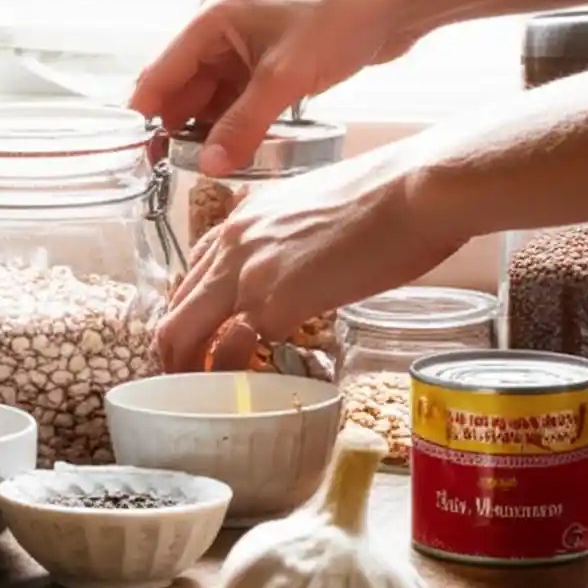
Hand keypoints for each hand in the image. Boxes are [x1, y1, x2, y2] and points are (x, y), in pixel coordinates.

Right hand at [130, 0, 424, 175]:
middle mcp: (220, 30)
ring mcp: (244, 45)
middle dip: (179, 128)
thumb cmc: (340, 17)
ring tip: (212, 164)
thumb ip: (241, 126)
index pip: (160, 74)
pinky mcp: (268, 59)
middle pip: (182, 88)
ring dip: (210, 129)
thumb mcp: (284, 80)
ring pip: (211, 96)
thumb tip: (208, 167)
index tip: (141, 155)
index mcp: (210, 20)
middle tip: (177, 170)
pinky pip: (238, 97)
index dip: (146, 117)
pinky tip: (239, 147)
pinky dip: (235, 121)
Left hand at [156, 144, 468, 372]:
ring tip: (200, 397)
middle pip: (176, 306)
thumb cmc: (390, 196)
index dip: (190, 310)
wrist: (415, 190)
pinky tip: (240, 394)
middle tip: (183, 379)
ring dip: (189, 369)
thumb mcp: (316, 208)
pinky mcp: (275, 304)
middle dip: (172, 349)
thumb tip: (302, 267)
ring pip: (186, 332)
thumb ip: (292, 239)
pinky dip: (234, 376)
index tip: (198, 337)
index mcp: (245, 219)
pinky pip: (236, 351)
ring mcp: (247, 274)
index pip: (194, 271)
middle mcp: (233, 243)